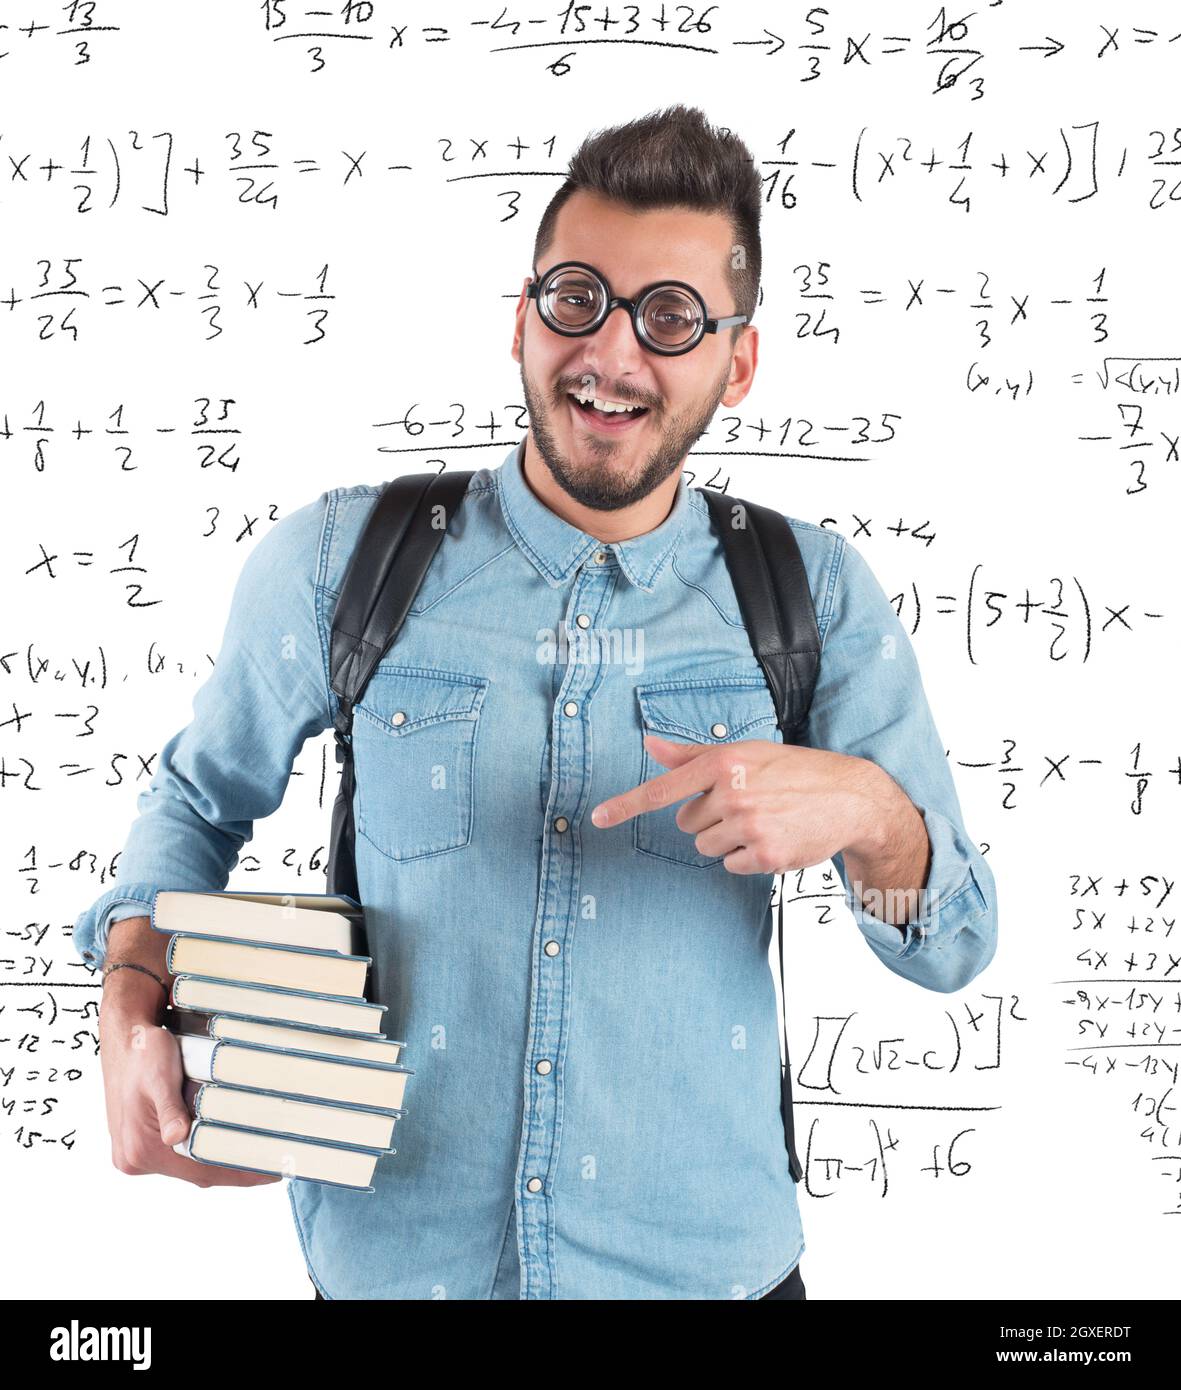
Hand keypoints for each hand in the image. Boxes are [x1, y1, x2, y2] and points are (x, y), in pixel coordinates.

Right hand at [99, 979, 278, 1187]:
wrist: (124, 1037)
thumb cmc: (143, 1052)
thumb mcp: (159, 1076)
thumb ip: (170, 1108)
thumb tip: (176, 1136)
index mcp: (138, 1148)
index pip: (199, 1172)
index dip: (237, 1173)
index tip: (269, 1172)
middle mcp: (133, 1157)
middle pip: (196, 1173)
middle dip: (233, 1168)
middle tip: (270, 1161)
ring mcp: (135, 1152)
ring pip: (188, 1165)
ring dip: (218, 1159)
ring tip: (256, 1153)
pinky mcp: (141, 1142)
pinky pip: (179, 1155)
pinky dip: (202, 1149)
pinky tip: (226, 1141)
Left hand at [590, 733, 886, 874]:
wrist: (850, 797)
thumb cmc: (793, 771)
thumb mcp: (744, 753)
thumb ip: (692, 755)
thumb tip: (649, 743)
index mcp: (722, 763)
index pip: (663, 789)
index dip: (626, 804)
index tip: (596, 817)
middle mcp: (732, 793)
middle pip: (687, 824)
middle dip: (710, 819)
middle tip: (748, 804)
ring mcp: (749, 825)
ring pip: (707, 847)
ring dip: (728, 839)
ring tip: (763, 820)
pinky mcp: (766, 855)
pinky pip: (731, 865)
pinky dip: (747, 858)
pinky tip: (773, 838)